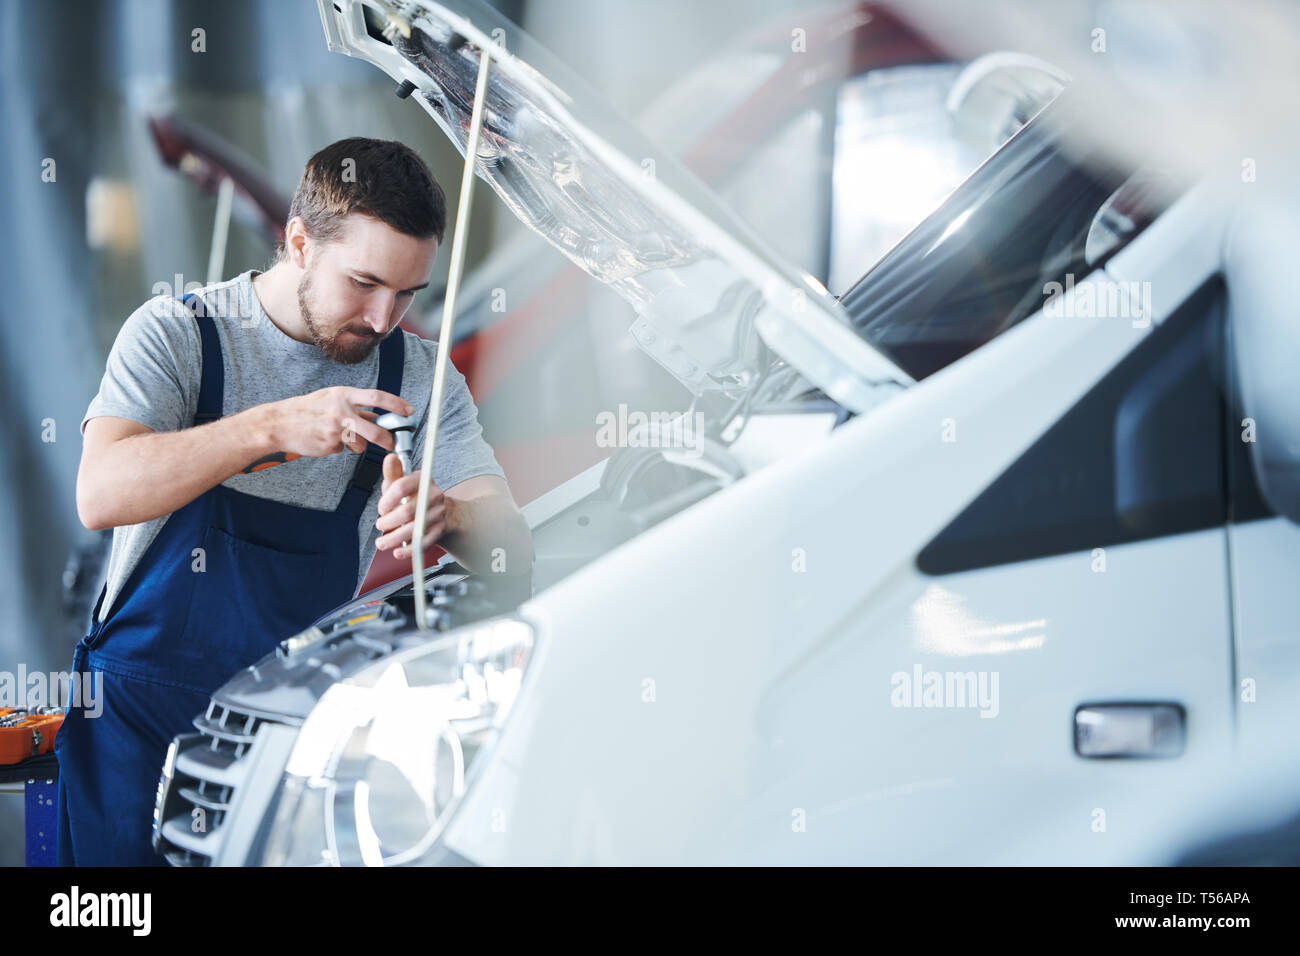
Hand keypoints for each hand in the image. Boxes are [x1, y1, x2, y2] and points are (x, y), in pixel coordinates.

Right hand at [265, 387, 412, 457]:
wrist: (278, 423)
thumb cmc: (307, 410)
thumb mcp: (332, 400)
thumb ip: (355, 408)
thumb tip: (378, 416)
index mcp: (343, 394)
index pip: (377, 397)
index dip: (396, 404)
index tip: (409, 411)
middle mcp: (341, 410)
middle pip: (375, 429)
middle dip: (387, 439)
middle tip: (392, 443)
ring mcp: (335, 429)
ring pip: (359, 443)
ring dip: (355, 444)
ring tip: (336, 436)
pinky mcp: (329, 445)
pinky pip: (342, 449)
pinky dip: (337, 447)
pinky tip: (323, 440)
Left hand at [375, 453, 448, 558]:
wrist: (444, 512)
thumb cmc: (416, 497)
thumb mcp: (403, 483)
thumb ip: (393, 473)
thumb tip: (389, 458)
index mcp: (422, 480)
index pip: (403, 486)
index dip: (387, 500)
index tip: (381, 509)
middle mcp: (433, 496)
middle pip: (408, 511)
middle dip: (388, 522)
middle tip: (380, 525)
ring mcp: (438, 514)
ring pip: (414, 529)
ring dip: (394, 538)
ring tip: (381, 543)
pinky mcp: (440, 530)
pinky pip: (424, 543)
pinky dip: (409, 550)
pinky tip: (398, 552)